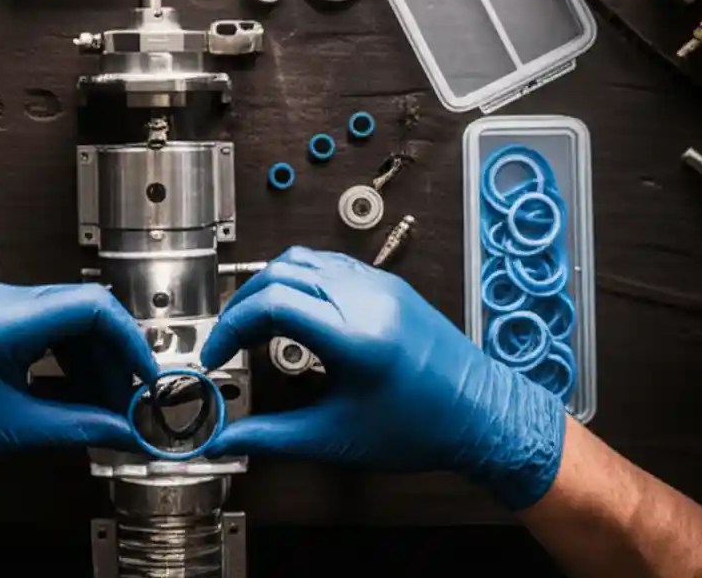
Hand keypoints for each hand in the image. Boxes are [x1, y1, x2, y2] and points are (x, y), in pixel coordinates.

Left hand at [0, 281, 157, 474]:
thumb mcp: (10, 426)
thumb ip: (76, 426)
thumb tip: (120, 430)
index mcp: (5, 318)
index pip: (93, 308)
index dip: (130, 342)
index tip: (144, 375)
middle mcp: (0, 299)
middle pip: (84, 311)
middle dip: (113, 357)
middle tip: (126, 399)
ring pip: (65, 319)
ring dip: (90, 358)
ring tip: (100, 403)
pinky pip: (42, 326)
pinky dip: (63, 356)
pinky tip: (72, 391)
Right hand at [201, 247, 564, 508]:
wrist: (482, 415)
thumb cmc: (422, 428)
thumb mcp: (336, 439)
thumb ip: (272, 437)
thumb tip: (226, 440)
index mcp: (355, 336)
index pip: (271, 305)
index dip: (231, 328)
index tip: (218, 356)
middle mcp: (366, 299)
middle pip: (278, 274)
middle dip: (241, 307)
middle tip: (229, 342)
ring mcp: (378, 285)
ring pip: (301, 260)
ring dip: (268, 287)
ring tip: (255, 326)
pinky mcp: (387, 283)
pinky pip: (328, 264)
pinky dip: (298, 281)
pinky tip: (293, 314)